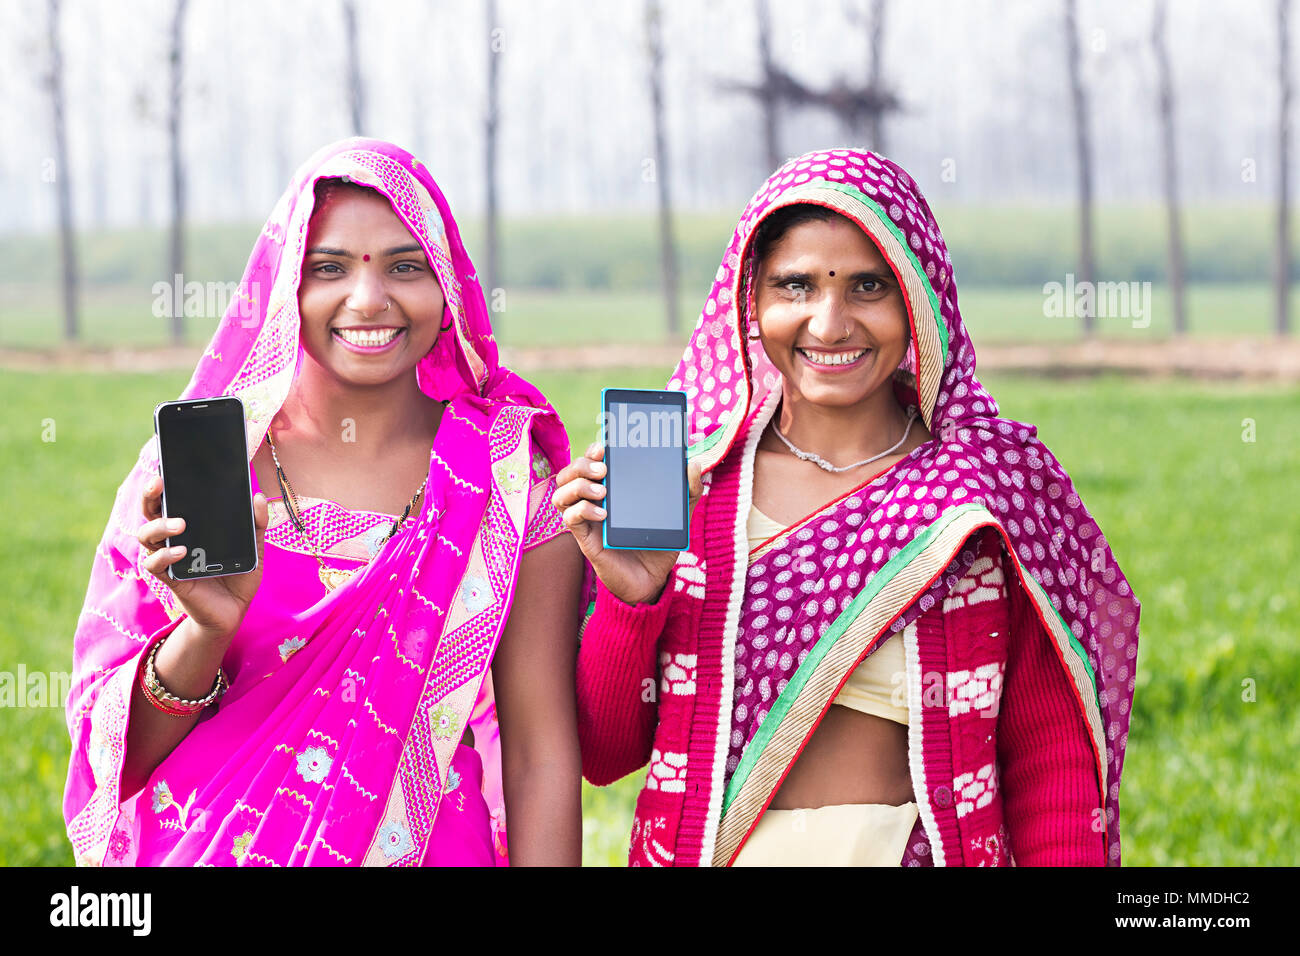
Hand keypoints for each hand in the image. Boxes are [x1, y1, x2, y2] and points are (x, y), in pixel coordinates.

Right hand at [136, 474, 269, 642]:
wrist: (234, 611)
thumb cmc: (238, 574)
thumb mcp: (254, 547)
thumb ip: (257, 523)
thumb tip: (258, 497)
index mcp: (190, 525)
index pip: (170, 499)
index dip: (162, 483)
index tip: (166, 466)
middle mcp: (173, 538)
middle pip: (149, 512)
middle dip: (149, 495)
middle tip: (160, 483)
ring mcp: (169, 558)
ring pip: (146, 536)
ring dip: (159, 526)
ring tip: (180, 523)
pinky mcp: (171, 578)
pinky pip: (155, 564)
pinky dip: (166, 556)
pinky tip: (181, 551)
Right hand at [552, 441, 701, 605]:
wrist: (653, 579)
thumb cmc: (659, 543)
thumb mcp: (679, 515)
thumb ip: (689, 490)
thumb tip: (694, 463)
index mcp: (613, 488)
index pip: (592, 460)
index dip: (592, 449)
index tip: (604, 444)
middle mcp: (594, 499)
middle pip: (571, 471)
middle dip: (582, 464)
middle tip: (604, 469)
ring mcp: (587, 518)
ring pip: (561, 492)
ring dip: (578, 485)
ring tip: (603, 492)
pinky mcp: (584, 538)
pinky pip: (569, 518)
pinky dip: (582, 511)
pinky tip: (603, 515)